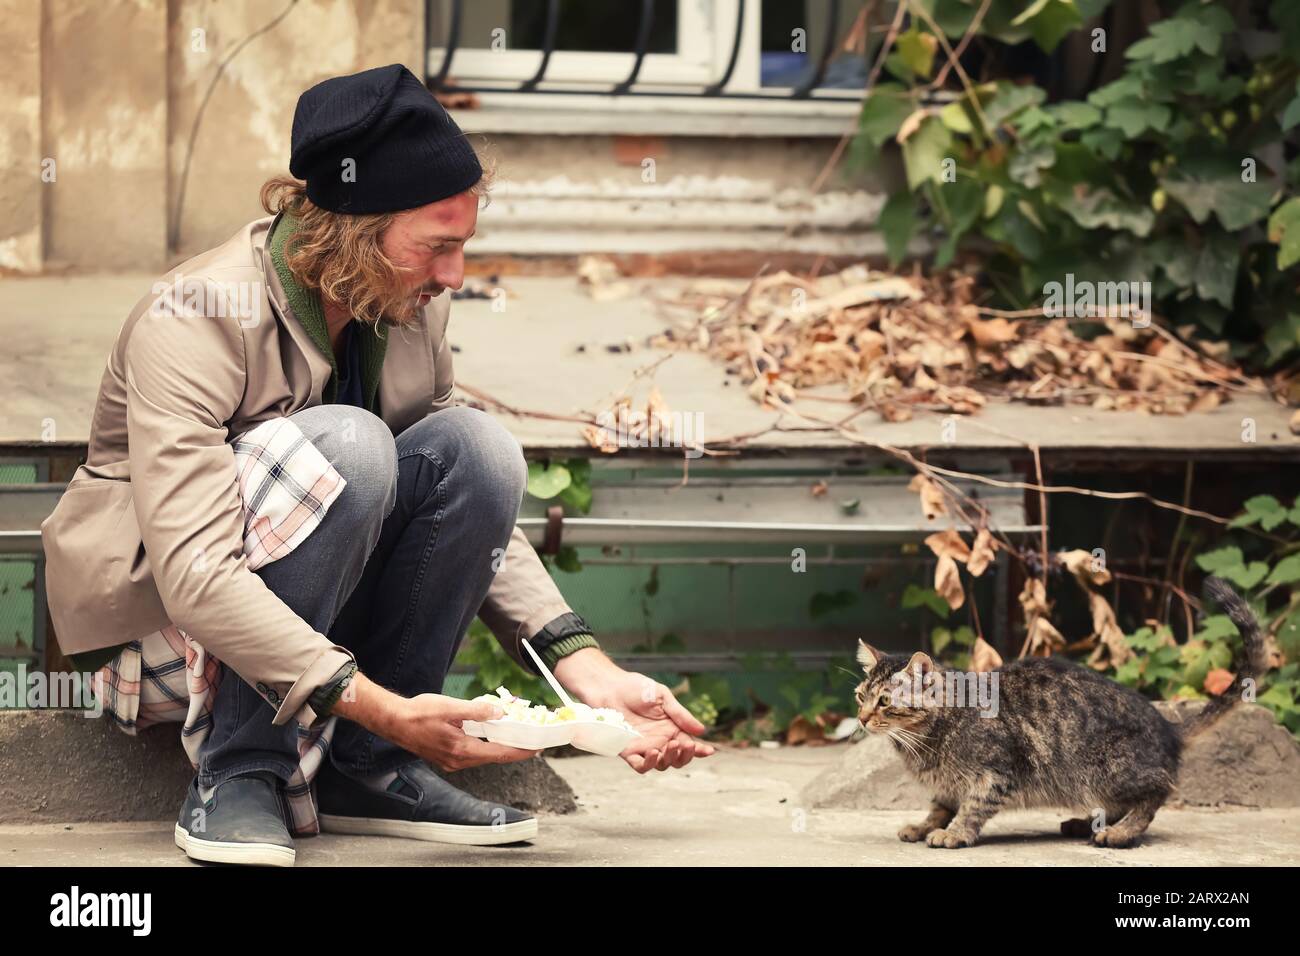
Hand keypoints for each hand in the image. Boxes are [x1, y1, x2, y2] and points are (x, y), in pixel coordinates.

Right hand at [390, 692, 540, 771]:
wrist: (393, 721)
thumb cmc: (418, 713)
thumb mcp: (450, 707)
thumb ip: (476, 710)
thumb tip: (499, 713)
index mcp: (461, 750)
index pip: (499, 754)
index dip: (520, 751)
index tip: (538, 748)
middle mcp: (458, 761)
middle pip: (493, 756)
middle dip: (513, 748)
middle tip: (532, 739)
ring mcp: (451, 762)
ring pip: (483, 755)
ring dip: (499, 746)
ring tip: (516, 735)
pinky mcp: (446, 758)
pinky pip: (472, 753)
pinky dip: (485, 745)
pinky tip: (491, 734)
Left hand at [555, 649, 714, 773]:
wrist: (610, 687)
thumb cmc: (636, 688)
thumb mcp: (663, 696)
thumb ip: (680, 714)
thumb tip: (702, 730)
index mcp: (672, 728)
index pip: (689, 744)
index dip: (699, 750)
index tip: (709, 751)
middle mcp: (660, 741)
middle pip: (678, 759)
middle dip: (685, 756)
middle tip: (684, 744)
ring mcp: (644, 747)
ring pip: (662, 765)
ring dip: (669, 759)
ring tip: (670, 746)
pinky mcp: (628, 751)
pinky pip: (640, 765)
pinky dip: (648, 764)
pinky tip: (653, 753)